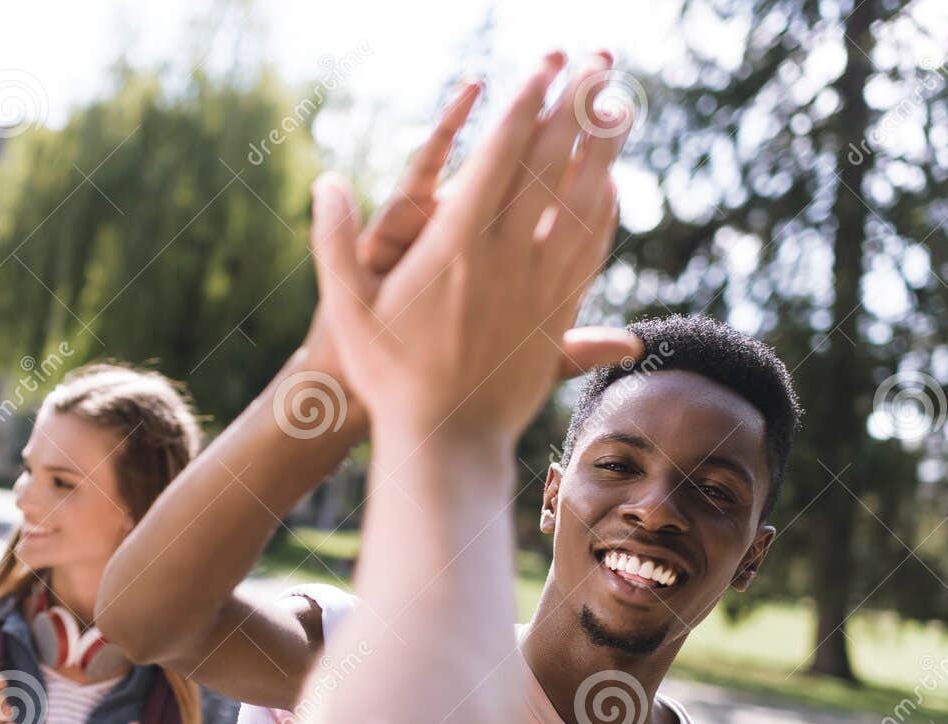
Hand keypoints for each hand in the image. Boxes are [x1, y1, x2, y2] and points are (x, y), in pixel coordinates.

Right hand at [311, 52, 637, 446]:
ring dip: (605, 147)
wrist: (444, 439)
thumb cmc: (386, 376)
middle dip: (578, 106)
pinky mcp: (557, 312)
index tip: (545, 66)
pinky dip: (605, 207)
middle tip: (601, 60)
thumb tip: (326, 182)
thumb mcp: (347, 309)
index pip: (501, 158)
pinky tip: (613, 185)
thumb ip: (333, 242)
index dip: (526, 106)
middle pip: (553, 166)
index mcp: (457, 247)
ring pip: (584, 200)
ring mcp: (539, 285)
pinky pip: (591, 246)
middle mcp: (507, 258)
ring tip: (621, 102)